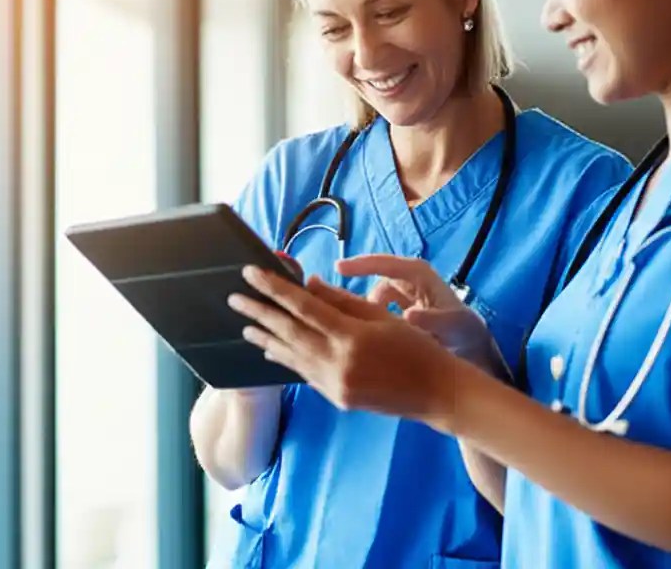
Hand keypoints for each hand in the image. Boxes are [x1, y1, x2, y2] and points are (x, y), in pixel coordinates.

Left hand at [227, 266, 463, 421]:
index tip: (251, 271)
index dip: (274, 287)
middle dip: (259, 312)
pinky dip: (285, 359)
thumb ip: (341, 301)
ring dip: (266, 338)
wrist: (437, 393)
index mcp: (351, 336)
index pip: (303, 305)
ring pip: (290, 356)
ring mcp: (334, 384)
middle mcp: (337, 362)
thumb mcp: (382, 316)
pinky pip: (303, 374)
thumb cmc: (416, 347)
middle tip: (234, 297)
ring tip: (244, 326)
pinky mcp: (336, 398)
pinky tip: (271, 351)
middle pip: (289, 331)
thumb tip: (308, 284)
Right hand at [337, 254, 493, 363]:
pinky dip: (368, 320)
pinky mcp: (396, 310)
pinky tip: (360, 335)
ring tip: (347, 325)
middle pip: (372, 279)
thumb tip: (407, 317)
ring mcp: (401, 295)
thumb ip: (431, 320)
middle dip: (354, 289)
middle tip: (329, 302)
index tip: (338, 268)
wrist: (471, 349)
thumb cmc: (463, 331)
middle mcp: (407, 280)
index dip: (360, 264)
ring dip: (361, 310)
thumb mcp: (451, 326)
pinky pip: (375, 310)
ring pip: (372, 297)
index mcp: (418, 275)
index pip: (384, 263)